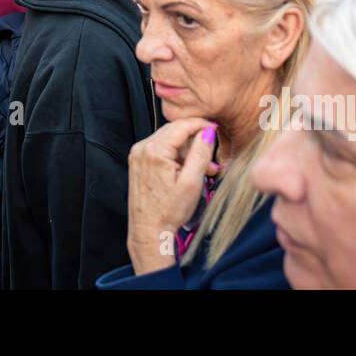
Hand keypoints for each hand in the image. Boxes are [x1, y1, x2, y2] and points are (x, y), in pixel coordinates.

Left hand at [125, 118, 219, 274]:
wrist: (148, 231)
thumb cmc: (169, 211)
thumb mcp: (191, 182)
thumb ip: (200, 153)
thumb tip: (208, 132)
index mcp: (154, 150)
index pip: (182, 125)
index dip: (202, 125)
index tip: (217, 129)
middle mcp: (142, 148)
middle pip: (175, 131)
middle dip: (196, 140)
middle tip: (213, 156)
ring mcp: (138, 154)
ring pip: (169, 140)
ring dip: (188, 150)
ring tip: (205, 169)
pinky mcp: (138, 161)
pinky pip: (161, 149)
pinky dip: (177, 156)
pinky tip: (189, 170)